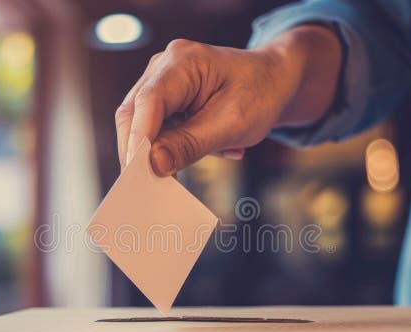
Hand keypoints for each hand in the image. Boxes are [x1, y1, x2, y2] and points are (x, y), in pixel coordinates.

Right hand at [115, 25, 341, 175]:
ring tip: (192, 169)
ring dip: (162, 152)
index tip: (138, 172)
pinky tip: (210, 149)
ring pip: (142, 125)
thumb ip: (191, 144)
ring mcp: (162, 82)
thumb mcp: (232, 124)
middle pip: (135, 113)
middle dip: (140, 153)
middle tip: (147, 189)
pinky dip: (175, 148)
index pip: (149, 101)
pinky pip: (157, 129)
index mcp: (182, 62)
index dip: (139, 138)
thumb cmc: (260, 93)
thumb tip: (155, 165)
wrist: (275, 81)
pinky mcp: (166, 100)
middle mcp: (164, 67)